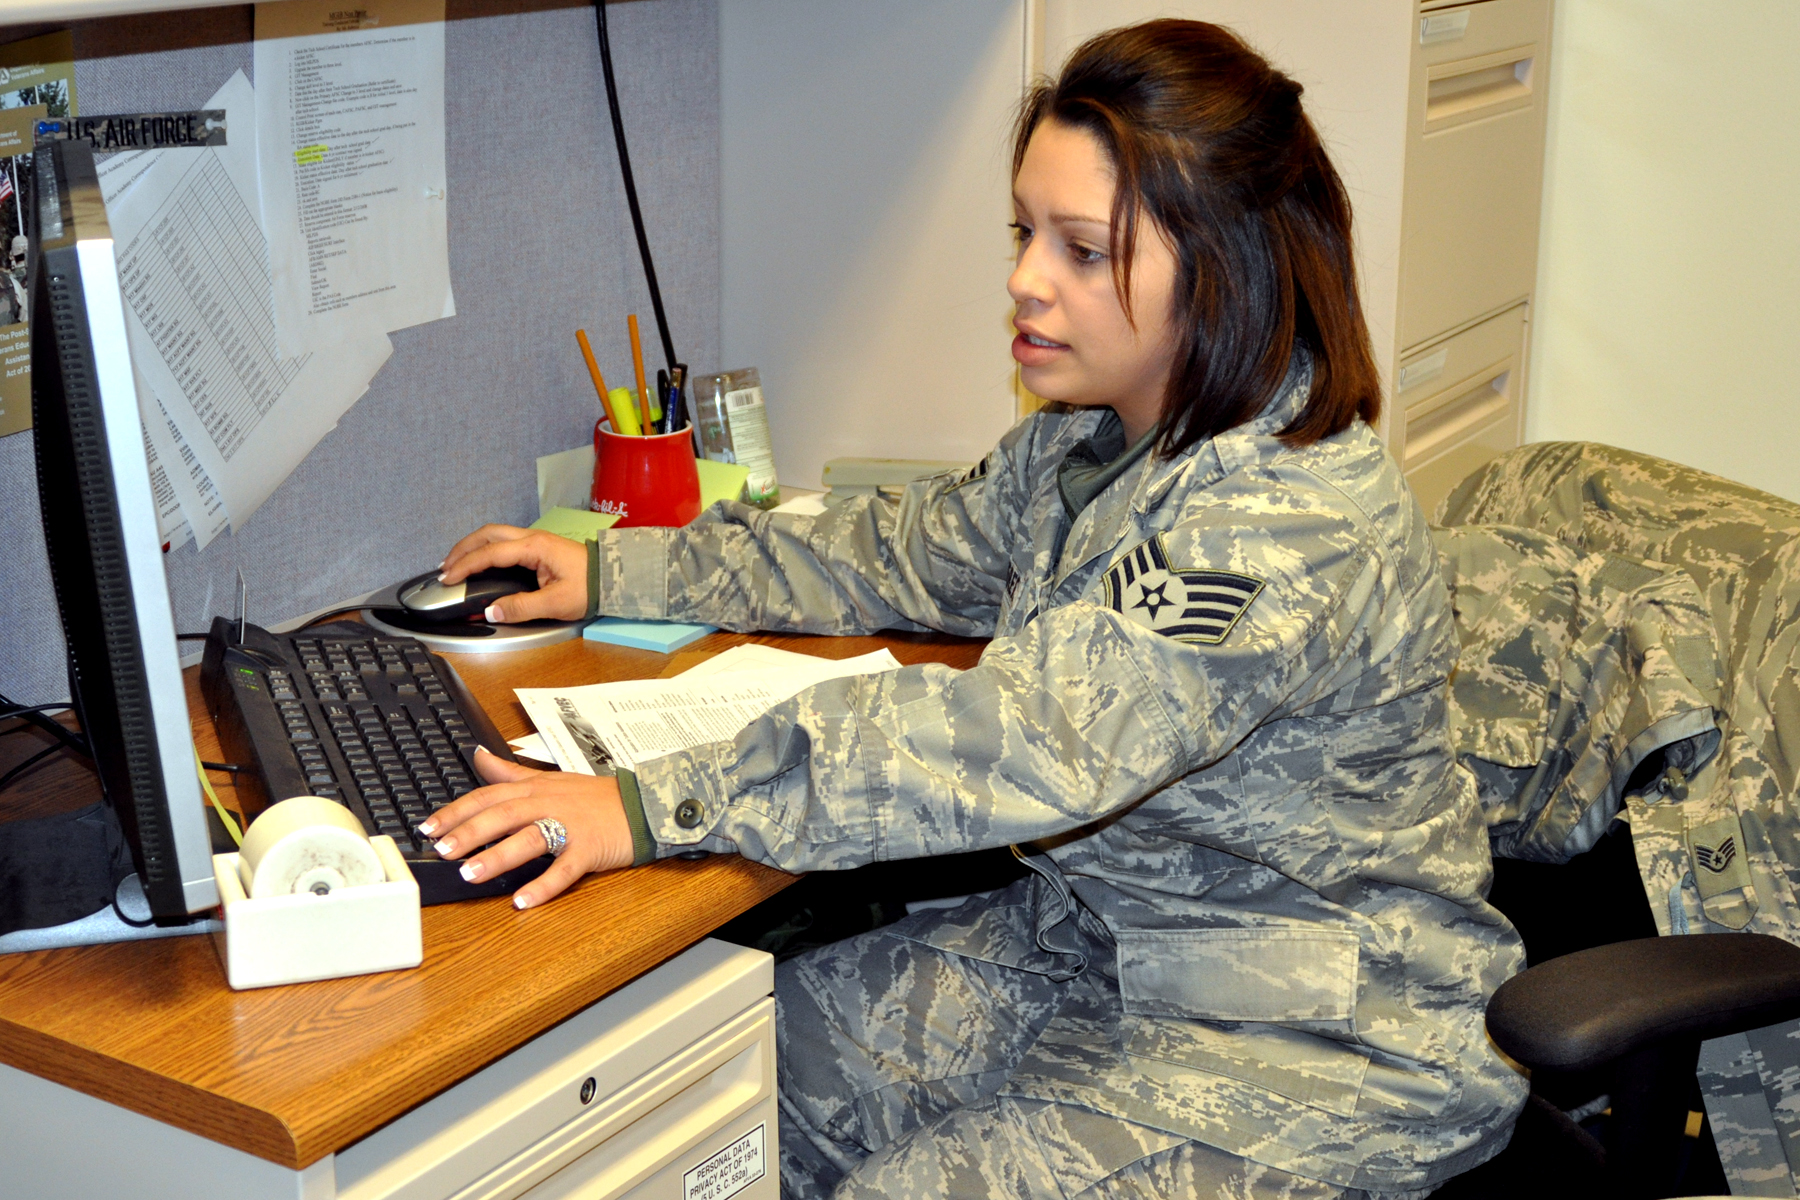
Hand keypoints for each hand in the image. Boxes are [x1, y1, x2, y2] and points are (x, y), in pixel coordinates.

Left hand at [419, 747, 635, 907]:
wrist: (645, 805)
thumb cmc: (596, 797)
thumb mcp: (549, 778)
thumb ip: (509, 771)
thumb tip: (478, 756)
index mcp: (535, 788)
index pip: (489, 796)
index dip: (457, 811)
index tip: (429, 827)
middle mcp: (549, 803)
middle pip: (504, 815)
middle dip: (470, 832)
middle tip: (442, 851)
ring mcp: (571, 826)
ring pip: (530, 838)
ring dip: (499, 856)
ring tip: (471, 874)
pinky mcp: (591, 849)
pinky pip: (566, 869)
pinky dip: (544, 885)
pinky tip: (523, 901)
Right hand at [439, 524, 588, 622]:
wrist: (614, 577)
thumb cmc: (590, 587)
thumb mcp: (557, 602)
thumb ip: (522, 607)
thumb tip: (492, 611)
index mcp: (534, 547)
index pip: (491, 554)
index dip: (466, 566)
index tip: (448, 579)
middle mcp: (532, 538)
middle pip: (488, 534)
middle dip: (462, 548)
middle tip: (445, 567)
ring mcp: (535, 540)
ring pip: (495, 535)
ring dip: (473, 546)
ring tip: (456, 563)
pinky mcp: (539, 547)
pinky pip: (505, 542)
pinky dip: (486, 549)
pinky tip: (480, 561)